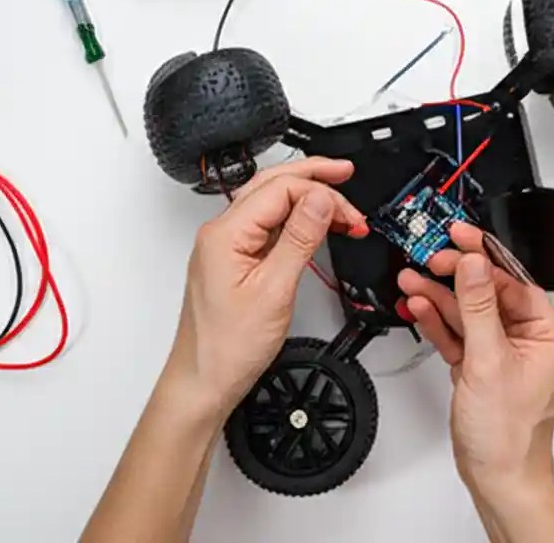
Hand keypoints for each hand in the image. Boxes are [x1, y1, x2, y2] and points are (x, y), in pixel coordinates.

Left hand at [163, 158, 367, 420]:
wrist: (204, 381)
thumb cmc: (227, 347)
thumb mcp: (274, 290)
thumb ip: (299, 239)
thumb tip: (319, 199)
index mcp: (225, 234)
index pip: (280, 189)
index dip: (320, 193)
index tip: (349, 212)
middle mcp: (221, 234)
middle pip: (271, 184)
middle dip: (312, 176)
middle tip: (345, 173)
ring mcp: (227, 246)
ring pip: (270, 203)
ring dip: (306, 198)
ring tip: (340, 203)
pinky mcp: (234, 260)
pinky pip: (267, 226)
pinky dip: (296, 221)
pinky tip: (314, 224)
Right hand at [397, 222, 553, 497]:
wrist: (497, 476)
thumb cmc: (509, 433)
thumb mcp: (489, 360)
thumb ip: (477, 308)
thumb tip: (473, 265)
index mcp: (550, 333)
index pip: (513, 280)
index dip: (483, 257)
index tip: (459, 236)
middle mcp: (531, 340)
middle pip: (488, 292)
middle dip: (454, 276)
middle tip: (427, 258)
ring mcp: (504, 352)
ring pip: (469, 312)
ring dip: (440, 297)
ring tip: (412, 280)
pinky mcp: (482, 365)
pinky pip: (460, 334)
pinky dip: (439, 321)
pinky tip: (420, 305)